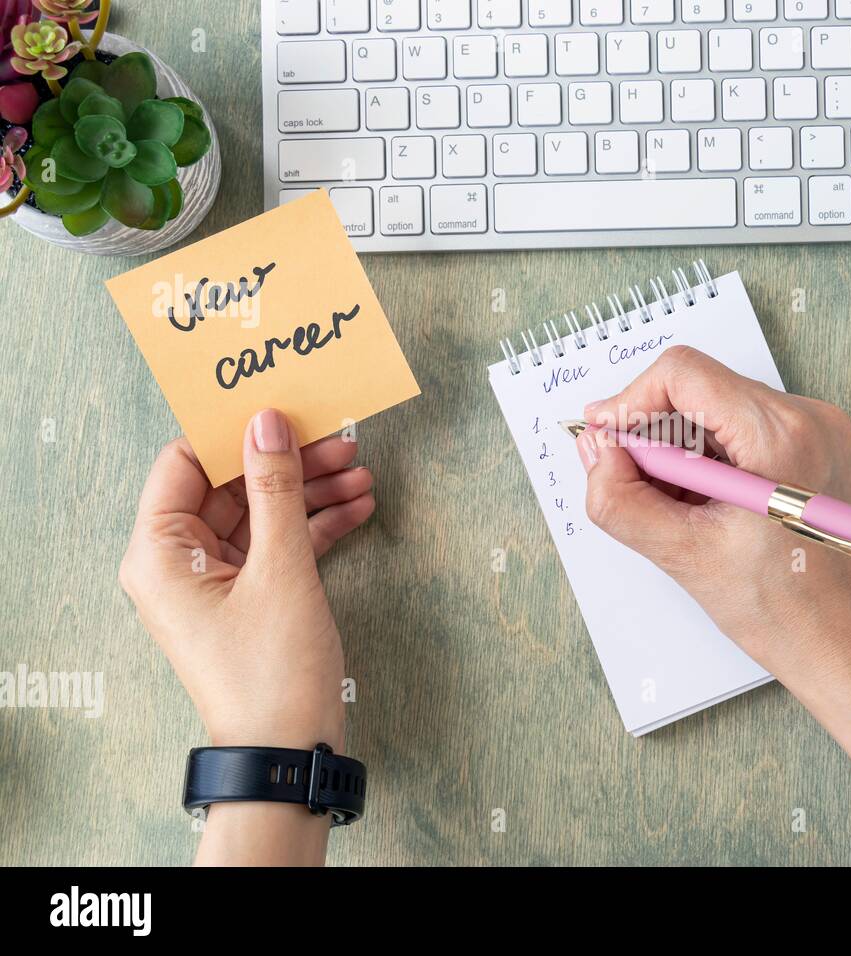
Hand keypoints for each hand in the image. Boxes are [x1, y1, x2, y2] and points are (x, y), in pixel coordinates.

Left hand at [119, 409, 373, 752]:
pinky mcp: (249, 597)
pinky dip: (315, 526)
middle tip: (340, 440)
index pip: (184, 463)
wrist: (288, 750)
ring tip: (361, 473)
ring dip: (311, 491)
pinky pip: (278, 544)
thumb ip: (275, 489)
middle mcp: (178, 563)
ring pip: (262, 512)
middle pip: (230, 485)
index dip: (233, 433)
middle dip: (288, 462)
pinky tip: (357, 508)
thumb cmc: (272, 672)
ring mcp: (215, 582)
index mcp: (159, 553)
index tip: (283, 411)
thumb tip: (266, 424)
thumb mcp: (280, 569)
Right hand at [578, 345, 850, 691]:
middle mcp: (808, 417)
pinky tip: (705, 508)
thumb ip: (621, 499)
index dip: (630, 401)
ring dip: (680, 448)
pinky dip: (710, 458)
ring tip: (675, 509)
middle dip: (653, 430)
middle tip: (630, 482)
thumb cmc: (788, 612)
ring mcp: (819, 429)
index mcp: (780, 435)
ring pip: (719, 408)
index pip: (683, 373)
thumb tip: (596, 451)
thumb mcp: (684, 557)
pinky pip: (746, 429)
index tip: (605, 437)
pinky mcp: (819, 446)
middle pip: (700, 387)